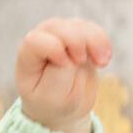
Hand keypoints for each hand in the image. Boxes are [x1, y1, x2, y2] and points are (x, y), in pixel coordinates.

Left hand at [15, 18, 109, 132]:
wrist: (63, 106)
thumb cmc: (52, 103)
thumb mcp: (53, 97)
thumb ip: (60, 74)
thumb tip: (73, 55)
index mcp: (28, 56)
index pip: (36, 41)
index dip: (53, 48)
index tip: (65, 63)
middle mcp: (42, 39)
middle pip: (60, 28)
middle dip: (78, 42)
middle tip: (85, 62)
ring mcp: (61, 34)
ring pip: (79, 26)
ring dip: (94, 42)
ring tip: (102, 63)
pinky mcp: (80, 35)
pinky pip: (93, 30)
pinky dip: (103, 42)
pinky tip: (104, 61)